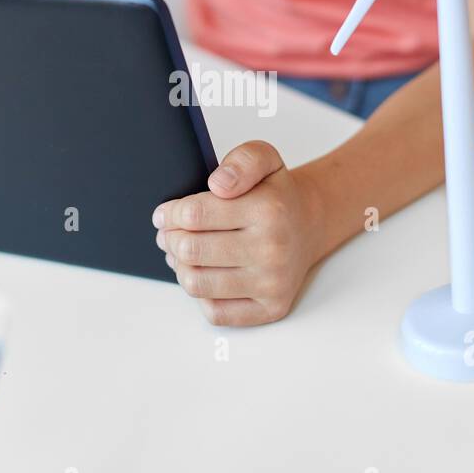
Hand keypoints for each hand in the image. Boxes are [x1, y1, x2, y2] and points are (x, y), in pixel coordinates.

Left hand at [152, 141, 324, 325]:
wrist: (307, 227)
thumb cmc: (276, 196)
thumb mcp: (264, 159)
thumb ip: (242, 160)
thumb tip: (219, 184)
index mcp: (268, 210)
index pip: (193, 214)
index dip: (170, 213)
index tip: (166, 213)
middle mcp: (272, 249)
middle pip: (190, 250)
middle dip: (170, 239)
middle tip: (170, 233)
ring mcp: (272, 283)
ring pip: (196, 284)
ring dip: (180, 267)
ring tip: (183, 253)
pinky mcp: (271, 308)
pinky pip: (215, 313)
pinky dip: (201, 294)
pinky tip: (205, 274)